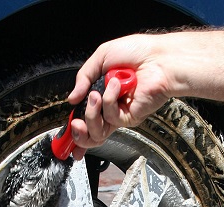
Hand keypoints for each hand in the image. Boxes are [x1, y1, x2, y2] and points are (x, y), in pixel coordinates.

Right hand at [67, 34, 175, 158]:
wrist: (157, 57)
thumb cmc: (135, 53)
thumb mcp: (100, 58)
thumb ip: (82, 78)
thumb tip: (71, 99)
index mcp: (102, 95)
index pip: (85, 119)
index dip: (74, 131)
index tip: (66, 134)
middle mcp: (110, 109)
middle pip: (90, 135)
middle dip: (78, 132)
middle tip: (76, 122)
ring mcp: (121, 115)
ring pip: (98, 131)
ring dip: (91, 113)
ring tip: (95, 94)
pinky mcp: (131, 118)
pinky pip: (111, 117)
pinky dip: (110, 100)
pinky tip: (117, 85)